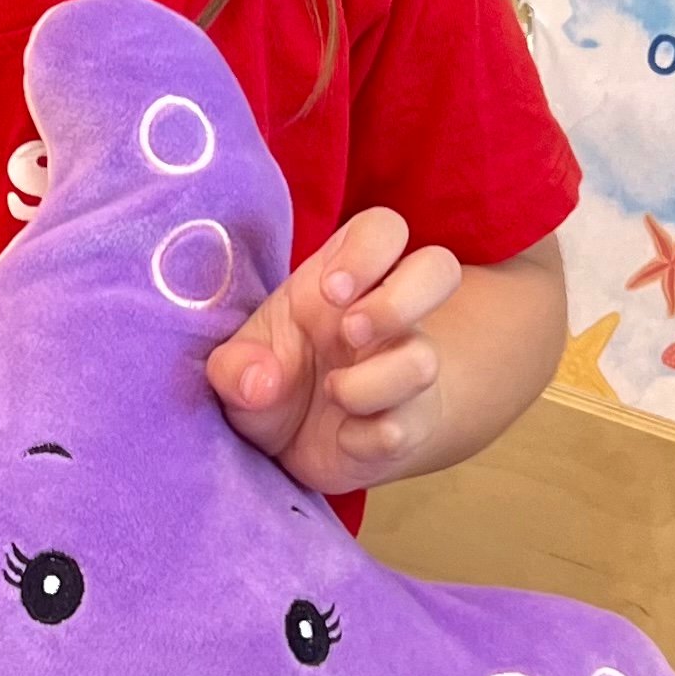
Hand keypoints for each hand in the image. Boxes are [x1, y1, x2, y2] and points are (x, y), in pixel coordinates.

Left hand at [204, 206, 463, 492]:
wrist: (296, 445)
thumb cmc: (274, 378)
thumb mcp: (238, 367)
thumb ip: (235, 367)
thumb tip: (259, 382)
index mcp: (344, 280)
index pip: (384, 230)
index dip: (368, 250)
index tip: (331, 290)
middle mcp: (387, 318)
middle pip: (439, 269)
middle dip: (397, 300)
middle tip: (350, 330)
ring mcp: (404, 371)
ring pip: (424, 362)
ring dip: (371, 383)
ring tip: (333, 392)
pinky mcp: (407, 427)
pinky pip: (403, 429)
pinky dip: (366, 438)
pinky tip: (343, 438)